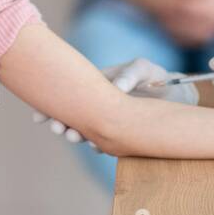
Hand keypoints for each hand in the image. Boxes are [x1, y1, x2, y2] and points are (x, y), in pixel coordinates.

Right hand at [31, 57, 197, 146]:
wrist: (174, 95)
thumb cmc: (155, 77)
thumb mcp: (144, 69)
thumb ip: (130, 74)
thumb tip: (118, 87)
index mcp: (95, 85)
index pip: (67, 95)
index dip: (50, 107)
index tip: (38, 116)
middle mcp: (96, 104)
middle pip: (70, 116)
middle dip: (60, 124)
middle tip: (57, 128)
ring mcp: (106, 120)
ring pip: (85, 131)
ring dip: (77, 135)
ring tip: (74, 137)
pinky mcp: (119, 134)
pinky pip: (105, 142)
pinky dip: (99, 145)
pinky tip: (97, 146)